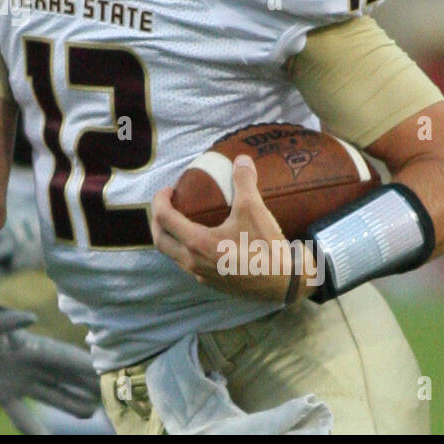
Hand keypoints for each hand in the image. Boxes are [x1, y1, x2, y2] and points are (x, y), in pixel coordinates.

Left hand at [0, 293, 99, 434]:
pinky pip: (22, 414)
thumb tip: (30, 319)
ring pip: (52, 395)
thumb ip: (7, 321)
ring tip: (90, 410)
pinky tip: (44, 439)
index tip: (104, 371)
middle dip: (85, 384)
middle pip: (65, 378)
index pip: (63, 358)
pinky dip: (33, 428)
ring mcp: (19, 381)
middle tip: (108, 394)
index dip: (83, 365)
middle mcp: (30, 365)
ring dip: (70, 403)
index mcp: (30, 346)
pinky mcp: (4, 394)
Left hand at [150, 155, 311, 302]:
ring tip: (182, 219)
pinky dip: (184, 248)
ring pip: (173, 255)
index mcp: (198, 243)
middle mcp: (193, 262)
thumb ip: (244, 181)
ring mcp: (201, 275)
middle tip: (168, 204)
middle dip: (157, 220)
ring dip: (170, 236)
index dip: (160, 200)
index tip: (168, 189)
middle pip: (160, 240)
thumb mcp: (254, 209)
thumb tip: (241, 159)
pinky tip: (201, 239)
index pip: (163, 219)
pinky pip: (187, 264)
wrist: (286, 284)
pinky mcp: (212, 283)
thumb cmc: (267, 248)